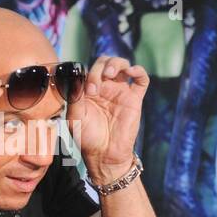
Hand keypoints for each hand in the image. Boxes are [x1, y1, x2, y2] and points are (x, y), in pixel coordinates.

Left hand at [67, 55, 148, 180]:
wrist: (104, 154)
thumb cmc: (87, 138)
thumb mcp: (74, 117)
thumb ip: (74, 97)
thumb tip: (75, 76)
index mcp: (89, 90)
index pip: (89, 69)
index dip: (87, 73)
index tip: (86, 90)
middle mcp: (105, 87)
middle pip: (105, 63)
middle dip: (99, 68)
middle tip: (95, 87)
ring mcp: (120, 91)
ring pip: (122, 65)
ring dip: (116, 63)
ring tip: (110, 73)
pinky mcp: (134, 98)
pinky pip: (141, 79)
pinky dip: (138, 70)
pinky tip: (131, 72)